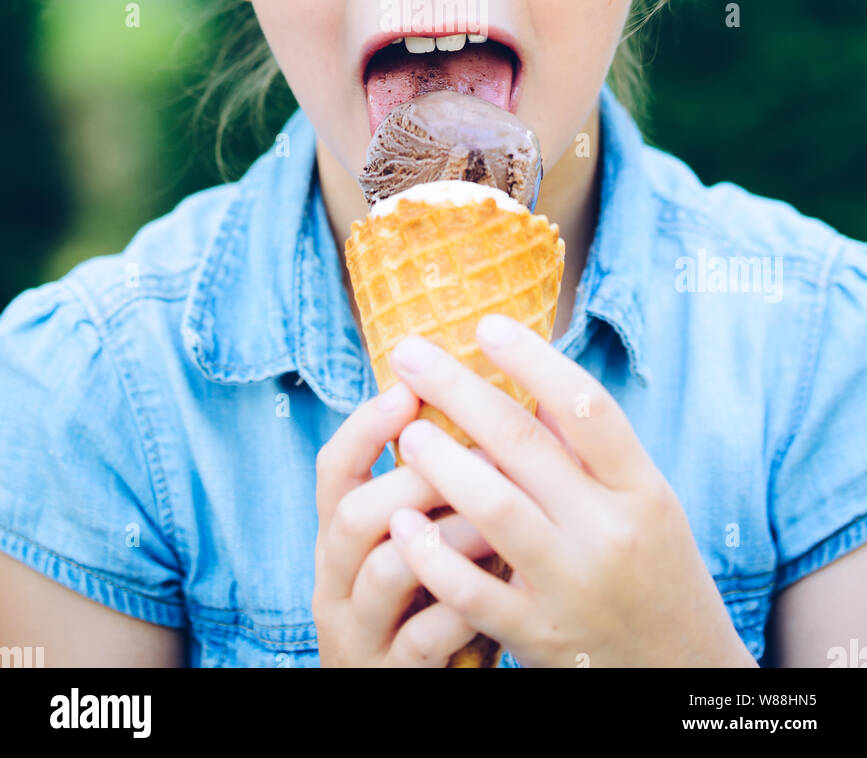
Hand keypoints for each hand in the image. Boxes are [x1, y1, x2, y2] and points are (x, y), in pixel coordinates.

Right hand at [312, 379, 498, 666]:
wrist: (420, 692)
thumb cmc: (430, 605)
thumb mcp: (417, 543)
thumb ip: (434, 490)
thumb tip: (487, 403)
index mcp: (341, 540)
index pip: (333, 468)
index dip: (364, 426)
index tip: (407, 388)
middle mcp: (337, 582)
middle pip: (354, 514)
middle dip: (415, 479)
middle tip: (479, 456)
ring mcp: (360, 633)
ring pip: (386, 570)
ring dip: (446, 536)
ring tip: (497, 519)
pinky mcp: (393, 677)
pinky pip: (423, 638)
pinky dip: (463, 606)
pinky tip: (501, 585)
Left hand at [385, 316, 757, 667]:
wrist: (683, 675)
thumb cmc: (654, 572)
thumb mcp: (646, 504)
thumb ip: (592, 450)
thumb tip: (535, 378)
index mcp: (643, 491)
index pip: (588, 408)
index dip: (535, 361)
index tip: (486, 325)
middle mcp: (611, 533)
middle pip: (525, 446)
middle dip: (459, 391)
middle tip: (410, 353)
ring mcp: (573, 587)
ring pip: (493, 511)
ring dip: (441, 464)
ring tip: (408, 433)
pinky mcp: (540, 637)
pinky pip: (473, 591)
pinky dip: (432, 555)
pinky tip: (401, 524)